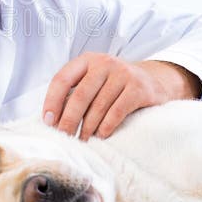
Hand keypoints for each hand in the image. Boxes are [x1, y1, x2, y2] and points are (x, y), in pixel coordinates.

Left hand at [42, 53, 201, 140]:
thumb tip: (52, 119)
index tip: (48, 122)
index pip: (62, 79)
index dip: (52, 101)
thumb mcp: (94, 80)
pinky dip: (106, 127)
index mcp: (87, 60)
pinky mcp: (138, 88)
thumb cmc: (113, 85)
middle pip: (80, 95)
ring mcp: (123, 74)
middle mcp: (104, 63)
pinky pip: (117, 112)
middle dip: (69, 120)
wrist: (153, 81)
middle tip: (63, 137)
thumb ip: (74, 92)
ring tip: (81, 141)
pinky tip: (100, 136)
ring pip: (98, 106)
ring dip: (87, 128)